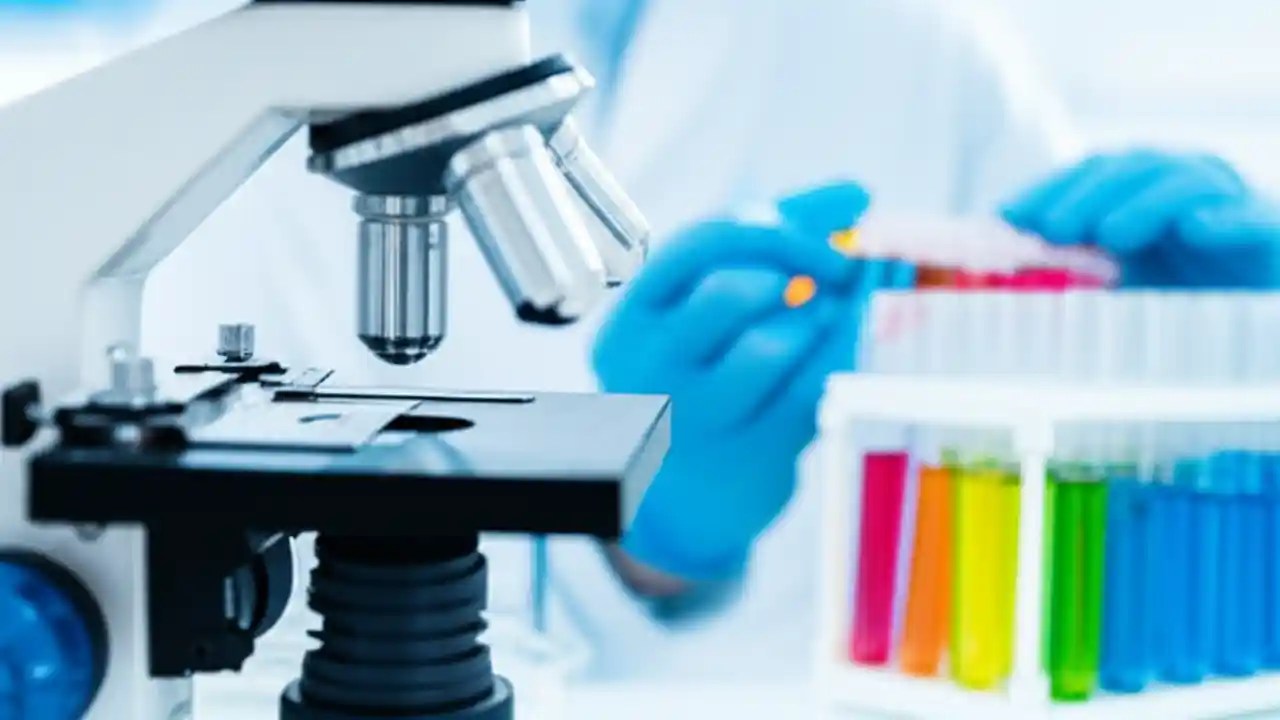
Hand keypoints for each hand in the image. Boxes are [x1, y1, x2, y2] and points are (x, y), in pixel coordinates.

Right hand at [593, 182, 907, 581]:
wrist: (683, 499)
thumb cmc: (703, 378)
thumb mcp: (709, 308)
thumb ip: (776, 238)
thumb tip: (856, 193)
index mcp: (633, 318)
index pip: (699, 243)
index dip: (774, 226)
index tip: (828, 230)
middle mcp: (651, 367)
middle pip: (732, 289)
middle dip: (803, 269)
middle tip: (841, 273)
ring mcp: (697, 416)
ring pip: (773, 342)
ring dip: (820, 320)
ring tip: (826, 322)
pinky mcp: (750, 455)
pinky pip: (814, 386)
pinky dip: (845, 355)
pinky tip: (852, 346)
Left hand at [1002, 150, 1279, 287]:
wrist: (1260, 322)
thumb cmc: (1185, 300)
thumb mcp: (1117, 286)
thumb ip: (1071, 274)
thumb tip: (1003, 275)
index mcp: (1146, 190)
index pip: (1093, 172)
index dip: (1049, 188)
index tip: (1008, 216)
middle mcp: (1187, 185)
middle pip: (1133, 167)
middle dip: (1086, 195)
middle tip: (1053, 227)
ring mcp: (1231, 204)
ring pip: (1187, 182)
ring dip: (1143, 204)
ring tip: (1109, 234)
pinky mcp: (1271, 231)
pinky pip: (1251, 218)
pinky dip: (1224, 220)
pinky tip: (1198, 231)